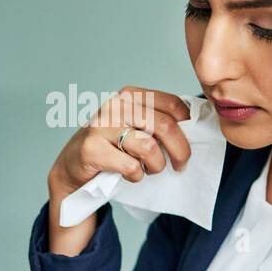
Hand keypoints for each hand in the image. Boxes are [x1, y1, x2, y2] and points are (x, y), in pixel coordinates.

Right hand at [48, 87, 192, 199]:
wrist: (74, 165)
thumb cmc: (114, 147)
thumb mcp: (137, 127)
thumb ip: (160, 122)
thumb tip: (197, 127)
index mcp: (130, 95)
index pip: (173, 105)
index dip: (188, 128)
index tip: (189, 144)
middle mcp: (115, 106)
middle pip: (166, 126)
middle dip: (180, 151)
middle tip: (180, 166)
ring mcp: (101, 126)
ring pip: (149, 147)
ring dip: (156, 166)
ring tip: (150, 169)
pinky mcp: (92, 149)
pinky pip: (131, 166)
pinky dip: (137, 175)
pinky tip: (129, 174)